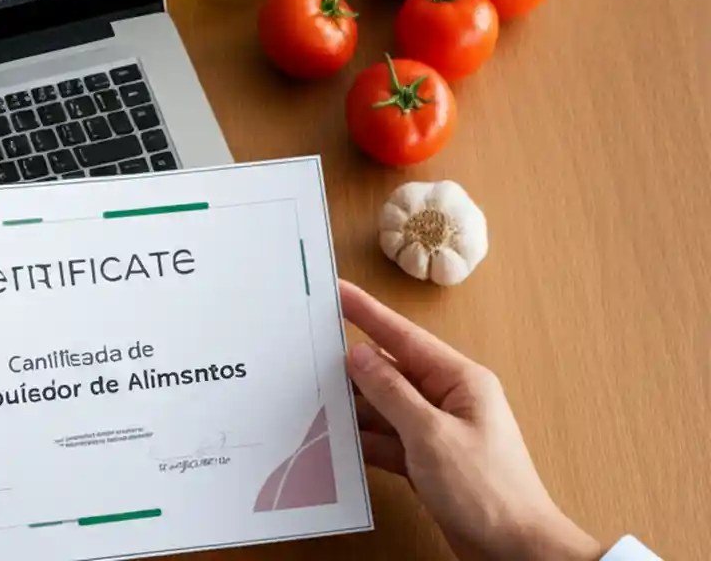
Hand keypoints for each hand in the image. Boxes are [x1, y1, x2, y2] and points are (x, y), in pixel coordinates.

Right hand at [341, 281, 602, 560]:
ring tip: (313, 394)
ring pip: (384, 407)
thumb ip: (392, 392)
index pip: (403, 337)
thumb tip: (360, 356)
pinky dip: (364, 440)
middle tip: (310, 347)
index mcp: (460, 381)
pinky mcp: (428, 461)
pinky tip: (337, 437)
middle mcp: (449, 400)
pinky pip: (387, 439)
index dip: (368, 313)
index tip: (338, 291)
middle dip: (352, 364)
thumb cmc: (488, 492)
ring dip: (354, 406)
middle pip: (390, 371)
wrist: (515, 550)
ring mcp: (437, 431)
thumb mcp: (431, 435)